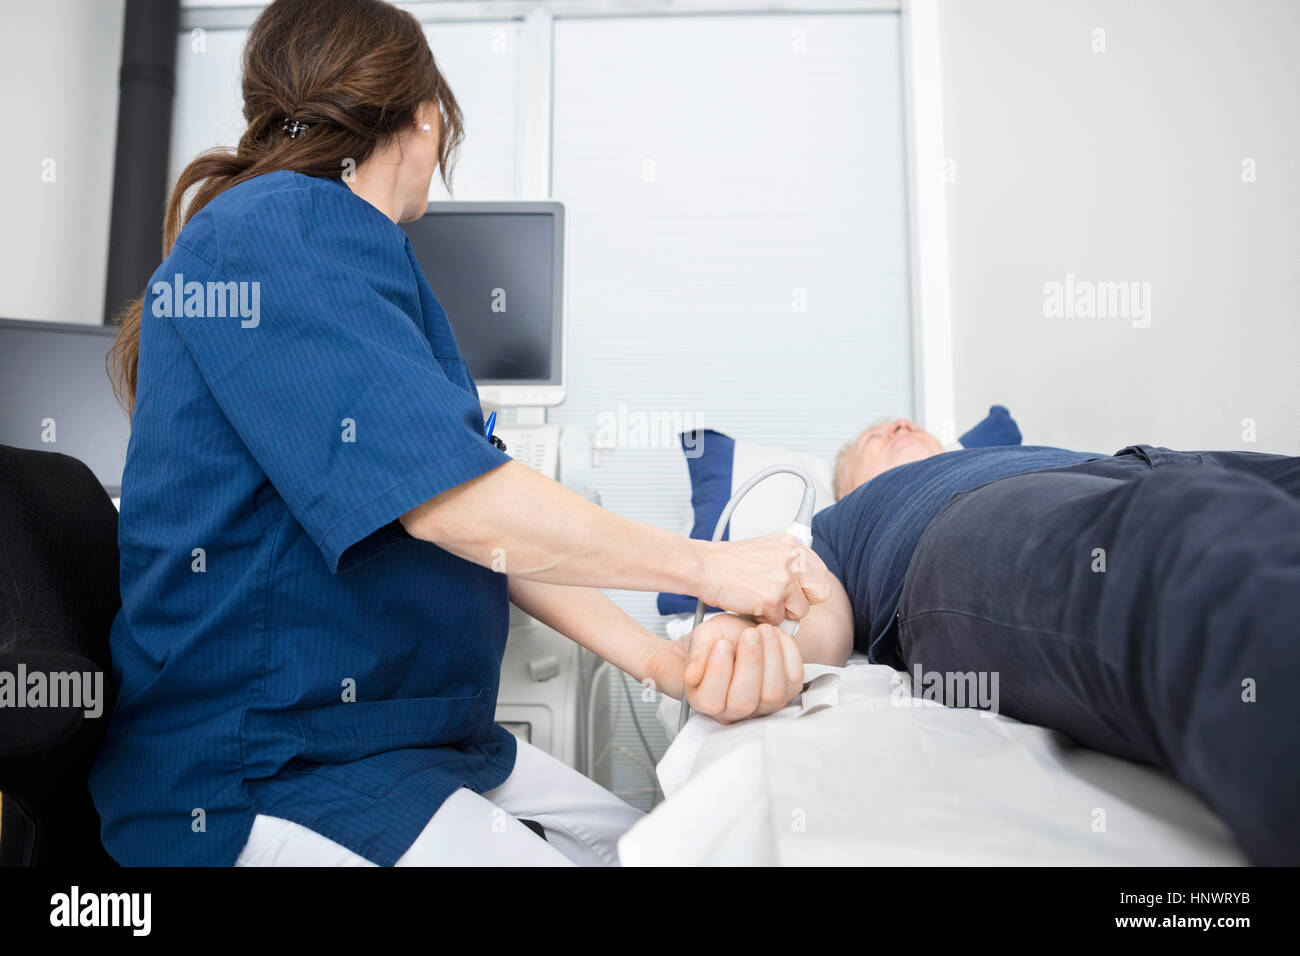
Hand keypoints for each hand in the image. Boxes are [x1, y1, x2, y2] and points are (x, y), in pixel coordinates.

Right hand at [681, 614, 804, 722]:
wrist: (738, 638)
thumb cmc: (717, 640)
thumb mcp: (702, 639)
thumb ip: (697, 655)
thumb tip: (691, 676)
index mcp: (706, 700)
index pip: (711, 700)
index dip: (718, 672)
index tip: (722, 644)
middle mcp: (734, 711)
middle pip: (744, 700)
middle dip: (750, 663)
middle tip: (750, 633)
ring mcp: (762, 706)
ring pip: (772, 693)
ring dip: (772, 657)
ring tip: (764, 630)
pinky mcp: (786, 694)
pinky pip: (794, 680)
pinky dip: (789, 654)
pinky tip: (777, 635)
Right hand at [698, 533, 831, 626]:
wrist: (701, 566)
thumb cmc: (725, 560)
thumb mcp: (764, 548)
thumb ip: (786, 559)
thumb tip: (803, 575)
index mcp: (791, 544)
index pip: (820, 572)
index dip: (809, 586)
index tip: (798, 590)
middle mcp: (791, 559)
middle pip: (821, 592)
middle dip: (804, 600)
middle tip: (785, 601)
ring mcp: (783, 580)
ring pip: (800, 611)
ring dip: (782, 612)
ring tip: (760, 601)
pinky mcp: (771, 600)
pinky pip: (778, 621)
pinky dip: (763, 618)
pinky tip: (749, 605)